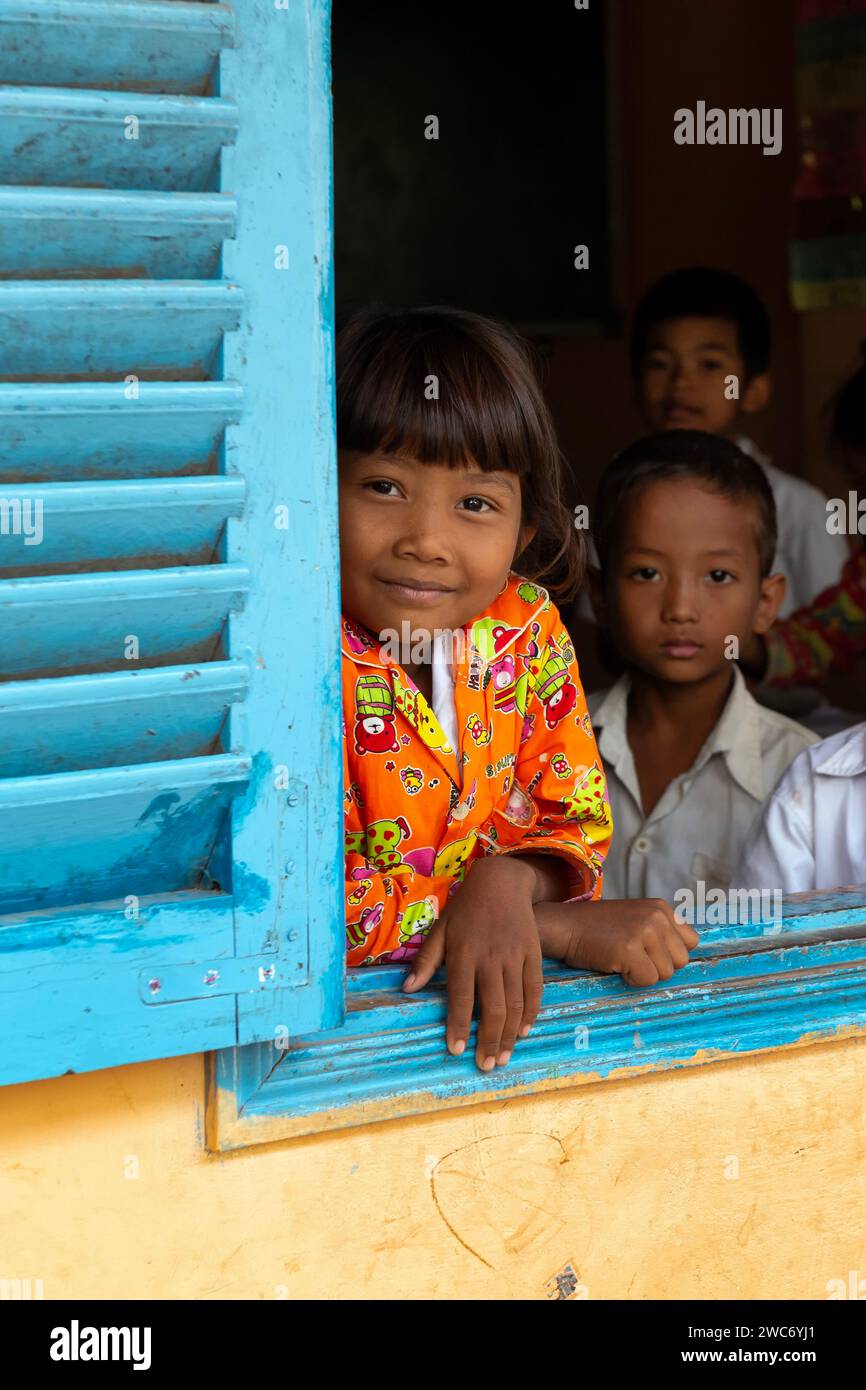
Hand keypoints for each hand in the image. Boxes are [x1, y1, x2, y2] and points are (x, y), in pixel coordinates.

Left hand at [402, 856, 543, 1070]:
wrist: (501, 882)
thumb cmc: (465, 909)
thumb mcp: (440, 930)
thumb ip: (425, 961)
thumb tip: (407, 990)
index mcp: (463, 953)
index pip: (461, 998)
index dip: (460, 1026)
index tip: (457, 1051)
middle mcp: (490, 957)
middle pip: (492, 1007)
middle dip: (489, 1041)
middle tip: (486, 1066)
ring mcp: (515, 956)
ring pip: (515, 1003)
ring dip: (510, 1035)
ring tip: (504, 1058)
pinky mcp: (533, 953)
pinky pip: (535, 989)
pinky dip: (531, 1012)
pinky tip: (524, 1030)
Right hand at [536, 898, 698, 985]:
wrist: (564, 925)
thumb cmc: (597, 929)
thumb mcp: (636, 919)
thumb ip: (661, 932)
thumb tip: (684, 959)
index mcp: (661, 908)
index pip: (691, 942)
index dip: (670, 953)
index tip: (648, 951)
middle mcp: (656, 916)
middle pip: (681, 961)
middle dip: (659, 965)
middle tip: (632, 956)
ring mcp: (644, 931)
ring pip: (665, 973)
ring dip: (644, 973)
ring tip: (622, 958)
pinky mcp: (630, 949)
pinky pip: (647, 980)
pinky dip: (631, 979)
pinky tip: (615, 964)